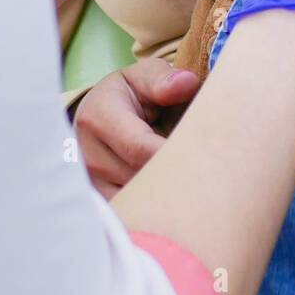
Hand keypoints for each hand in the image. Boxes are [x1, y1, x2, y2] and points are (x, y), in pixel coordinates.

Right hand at [73, 59, 199, 198]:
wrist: (98, 116)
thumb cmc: (131, 95)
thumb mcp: (145, 77)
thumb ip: (163, 80)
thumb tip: (187, 83)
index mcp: (98, 118)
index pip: (140, 148)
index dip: (176, 155)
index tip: (204, 154)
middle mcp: (87, 155)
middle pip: (141, 180)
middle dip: (176, 177)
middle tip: (207, 172)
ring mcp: (91, 184)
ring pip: (138, 203)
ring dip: (167, 197)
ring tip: (191, 182)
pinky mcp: (99, 203)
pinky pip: (133, 217)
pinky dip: (157, 210)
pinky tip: (175, 198)